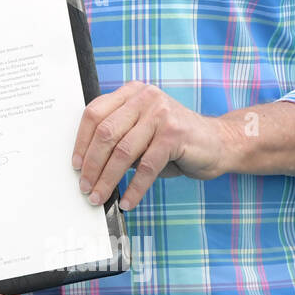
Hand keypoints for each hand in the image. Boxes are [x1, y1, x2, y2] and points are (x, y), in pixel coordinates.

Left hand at [72, 80, 229, 209]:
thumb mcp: (141, 131)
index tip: (76, 165)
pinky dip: (134, 188)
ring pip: (123, 151)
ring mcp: (160, 114)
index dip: (81, 142)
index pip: (94, 114)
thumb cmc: (173, 140)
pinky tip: (127, 201)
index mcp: (131, 93)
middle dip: (92, 164)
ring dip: (108, 179)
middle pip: (105, 133)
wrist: (218, 142)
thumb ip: (118, 137)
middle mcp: (145, 98)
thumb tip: (87, 166)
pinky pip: (146, 167)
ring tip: (100, 196)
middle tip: (85, 187)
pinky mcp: (174, 134)